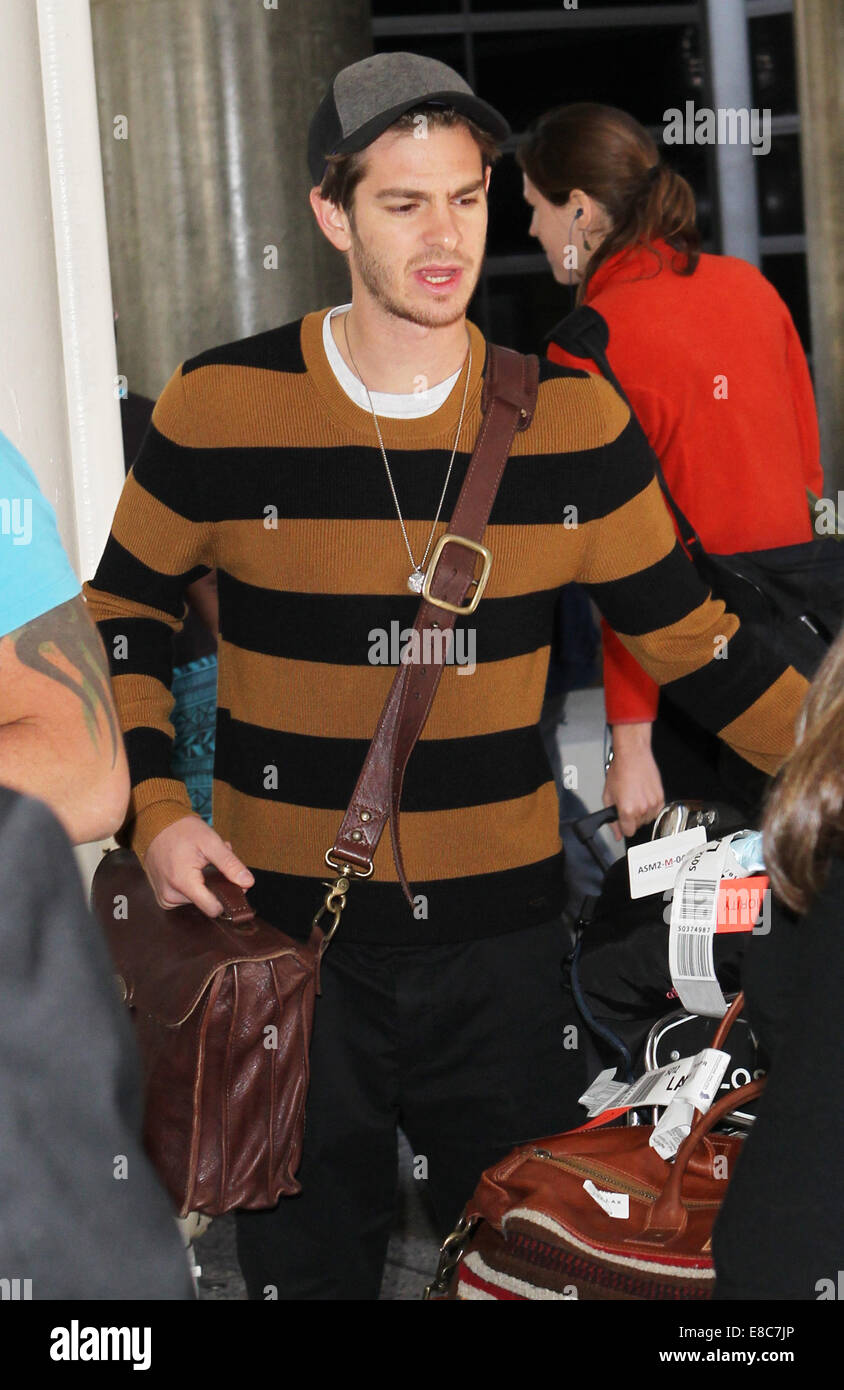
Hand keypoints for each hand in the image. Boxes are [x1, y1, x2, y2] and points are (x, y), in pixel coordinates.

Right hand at [143, 815, 253, 917]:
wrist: (156, 825)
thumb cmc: (182, 831)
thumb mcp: (211, 842)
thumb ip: (230, 864)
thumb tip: (248, 882)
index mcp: (183, 883)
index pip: (213, 909)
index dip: (228, 898)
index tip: (233, 883)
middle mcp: (170, 896)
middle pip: (206, 903)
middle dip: (215, 884)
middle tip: (212, 863)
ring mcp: (164, 898)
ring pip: (197, 901)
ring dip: (204, 884)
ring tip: (201, 864)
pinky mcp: (162, 897)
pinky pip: (185, 898)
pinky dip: (193, 886)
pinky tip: (191, 869)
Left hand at [602, 722, 664, 840]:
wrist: (633, 756)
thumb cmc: (620, 771)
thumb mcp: (608, 796)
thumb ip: (612, 820)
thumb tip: (617, 834)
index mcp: (627, 810)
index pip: (628, 832)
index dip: (623, 826)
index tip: (622, 819)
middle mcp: (642, 809)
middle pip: (637, 826)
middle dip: (631, 817)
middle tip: (627, 802)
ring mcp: (653, 804)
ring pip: (647, 819)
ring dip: (641, 812)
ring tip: (635, 797)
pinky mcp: (661, 798)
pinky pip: (656, 811)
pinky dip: (650, 807)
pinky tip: (643, 796)